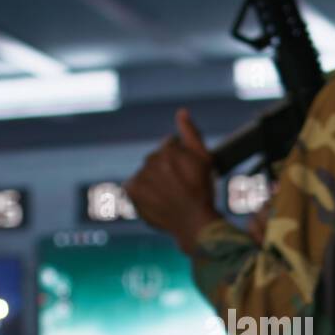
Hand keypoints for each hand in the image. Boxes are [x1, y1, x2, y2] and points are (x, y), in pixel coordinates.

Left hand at [125, 109, 221, 248]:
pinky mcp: (130, 191)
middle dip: (165, 171)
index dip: (180, 161)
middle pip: (156, 160)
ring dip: (153, 182)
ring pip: (145, 174)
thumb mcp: (204, 159)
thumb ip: (191, 133)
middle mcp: (151, 160)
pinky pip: (131, 187)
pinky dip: (140, 193)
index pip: (169, 147)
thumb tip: (181, 111)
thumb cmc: (202, 191)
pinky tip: (155, 201)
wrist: (194, 223)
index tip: (186, 175)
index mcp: (168, 149)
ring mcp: (140, 176)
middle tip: (178, 188)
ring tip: (167, 197)